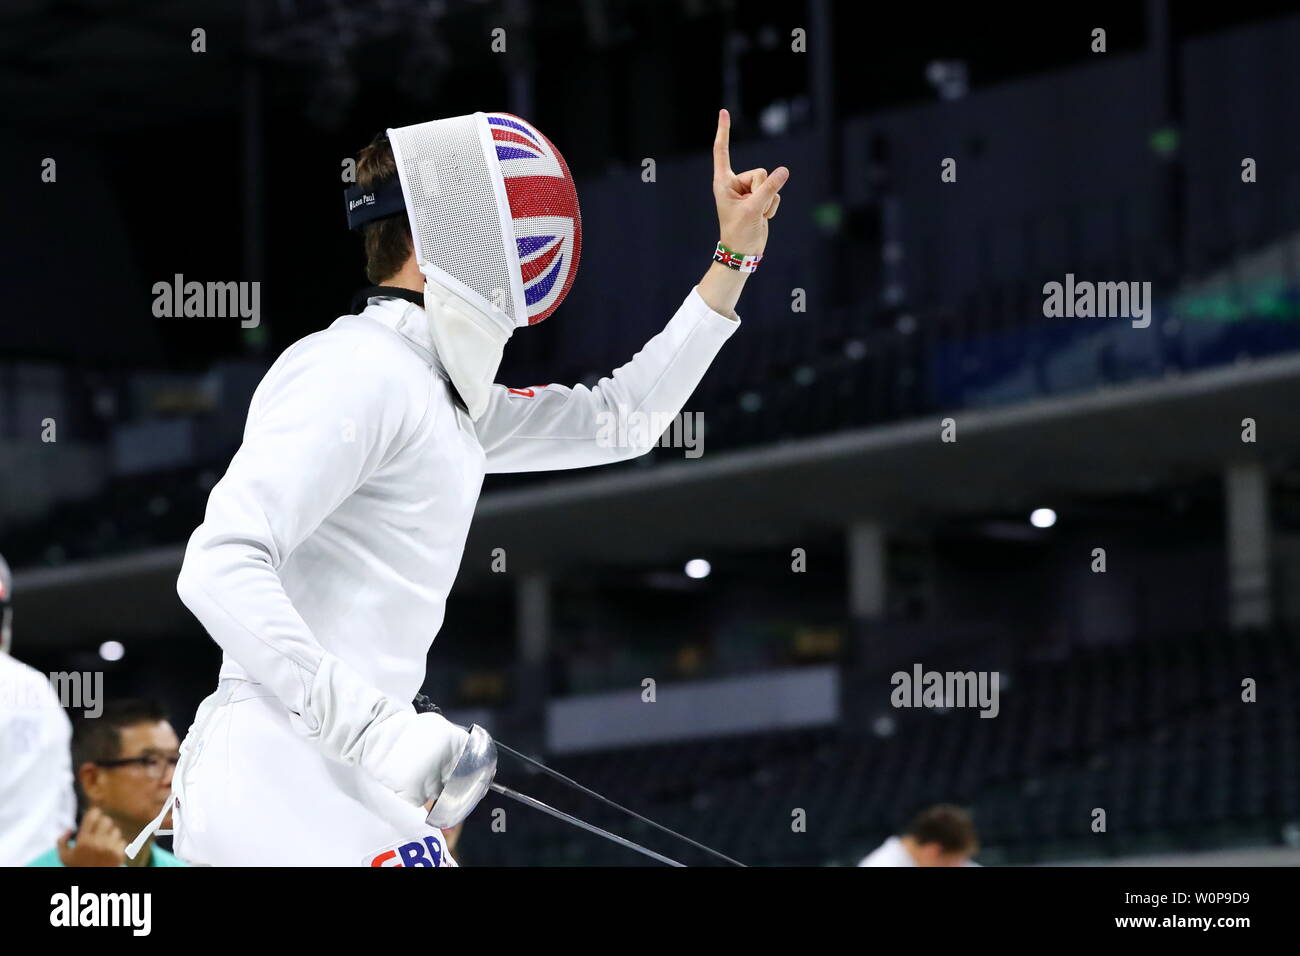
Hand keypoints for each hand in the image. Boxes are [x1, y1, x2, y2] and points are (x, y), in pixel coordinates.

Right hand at [57, 808, 126, 866]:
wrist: (92, 880)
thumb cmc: (78, 867)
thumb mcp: (63, 856)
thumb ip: (61, 841)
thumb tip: (69, 828)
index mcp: (83, 841)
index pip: (92, 816)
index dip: (94, 812)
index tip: (95, 813)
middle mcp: (97, 842)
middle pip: (106, 820)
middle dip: (103, 823)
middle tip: (101, 829)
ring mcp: (109, 848)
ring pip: (115, 830)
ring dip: (111, 835)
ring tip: (105, 843)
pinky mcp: (119, 853)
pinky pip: (122, 841)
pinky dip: (117, 845)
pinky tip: (110, 851)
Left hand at [712, 108, 788, 257]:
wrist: (743, 251)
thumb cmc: (739, 232)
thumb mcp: (753, 209)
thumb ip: (769, 188)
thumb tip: (784, 171)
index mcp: (723, 182)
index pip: (722, 151)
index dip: (724, 131)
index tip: (724, 111)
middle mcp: (735, 183)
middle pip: (759, 172)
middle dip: (762, 191)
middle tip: (752, 210)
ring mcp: (749, 191)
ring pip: (770, 183)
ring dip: (768, 202)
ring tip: (756, 216)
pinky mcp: (760, 199)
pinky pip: (775, 194)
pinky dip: (772, 208)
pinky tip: (762, 218)